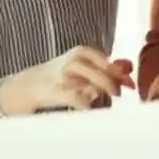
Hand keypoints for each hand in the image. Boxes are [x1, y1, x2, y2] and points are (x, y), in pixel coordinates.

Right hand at [0, 47, 135, 114]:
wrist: (28, 85)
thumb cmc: (59, 75)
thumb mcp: (82, 65)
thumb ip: (105, 66)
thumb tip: (129, 67)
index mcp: (80, 52)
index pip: (107, 61)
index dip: (120, 73)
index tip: (130, 84)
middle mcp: (74, 61)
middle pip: (103, 73)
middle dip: (113, 84)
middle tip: (118, 94)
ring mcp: (66, 76)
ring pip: (93, 85)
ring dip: (101, 94)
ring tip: (100, 98)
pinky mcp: (59, 92)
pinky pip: (81, 99)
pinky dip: (87, 104)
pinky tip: (87, 106)